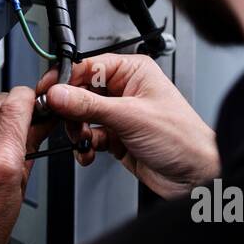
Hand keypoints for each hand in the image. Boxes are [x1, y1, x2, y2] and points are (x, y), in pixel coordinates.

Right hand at [43, 54, 218, 198]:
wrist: (196, 177)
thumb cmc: (183, 139)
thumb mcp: (130, 117)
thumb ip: (89, 105)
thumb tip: (58, 93)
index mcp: (133, 71)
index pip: (88, 67)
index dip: (65, 79)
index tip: (47, 92)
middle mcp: (125, 90)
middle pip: (80, 91)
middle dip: (69, 109)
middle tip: (61, 121)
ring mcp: (119, 114)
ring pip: (81, 115)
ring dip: (76, 130)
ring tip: (83, 139)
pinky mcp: (116, 137)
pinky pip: (88, 136)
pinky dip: (84, 145)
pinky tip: (89, 152)